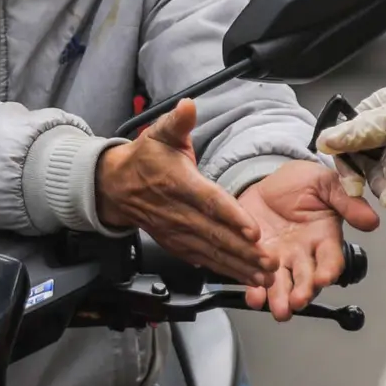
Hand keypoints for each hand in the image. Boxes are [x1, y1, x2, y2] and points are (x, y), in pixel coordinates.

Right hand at [97, 100, 272, 286]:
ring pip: (212, 253)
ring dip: (239, 267)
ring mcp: (178, 232)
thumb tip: (188, 106)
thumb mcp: (158, 133)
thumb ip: (177, 121)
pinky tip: (243, 279)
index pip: (209, 202)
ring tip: (264, 278)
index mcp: (178, 183)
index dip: (231, 217)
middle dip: (245, 251)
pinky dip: (224, 271)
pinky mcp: (177, 244)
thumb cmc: (143, 159)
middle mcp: (179, 212)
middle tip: (271, 262)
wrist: (115, 186)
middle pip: (216, 235)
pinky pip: (203, 260)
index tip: (253, 230)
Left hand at [236, 159, 378, 319]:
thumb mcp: (325, 183)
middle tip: (298, 301)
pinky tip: (254, 297)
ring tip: (279, 310)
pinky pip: (255, 277)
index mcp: (324, 238)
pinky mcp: (256, 259)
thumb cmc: (301, 183)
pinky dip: (255, 290)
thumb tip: (372, 220)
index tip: (325, 277)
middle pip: (306, 278)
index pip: (331, 259)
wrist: (267, 181)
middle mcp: (304, 255)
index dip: (329, 270)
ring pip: (283, 284)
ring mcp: (280, 259)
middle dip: (303, 291)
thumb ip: (346, 202)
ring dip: (280, 299)